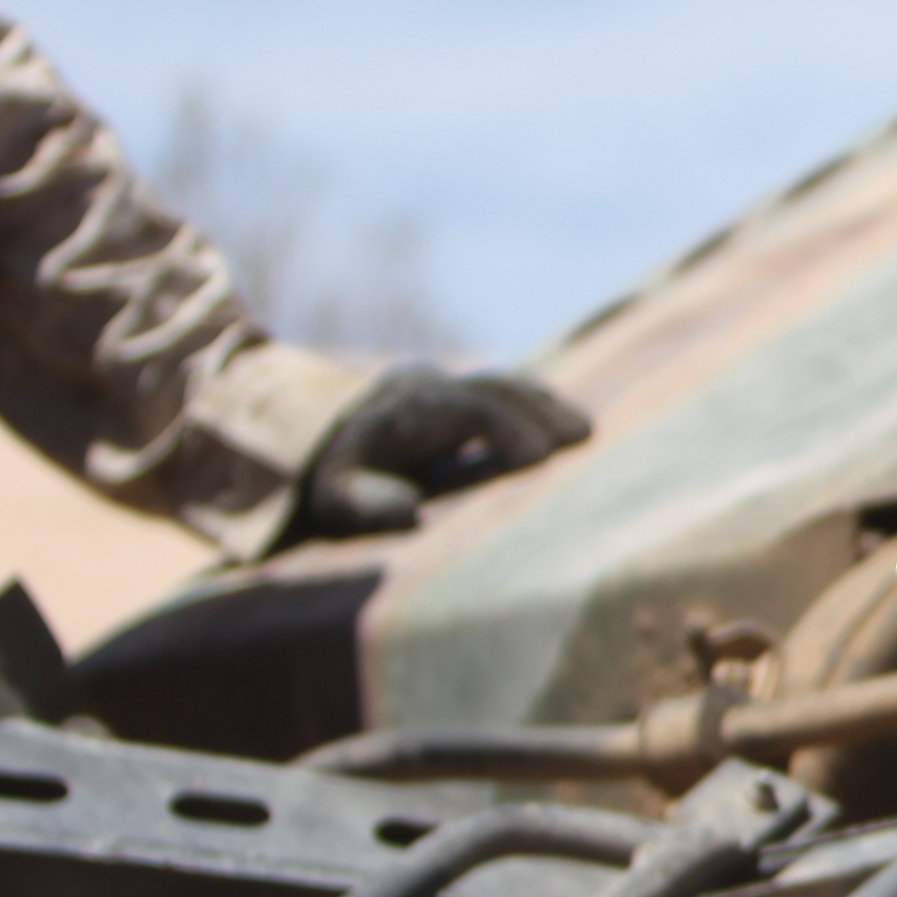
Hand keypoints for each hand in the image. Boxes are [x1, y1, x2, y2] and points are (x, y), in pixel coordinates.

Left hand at [295, 365, 593, 539]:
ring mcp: (441, 385)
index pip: (465, 408)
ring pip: (499, 384)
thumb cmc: (332, 482)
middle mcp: (425, 389)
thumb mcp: (336, 500)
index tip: (540, 458)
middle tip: (582, 436)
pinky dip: (532, 401)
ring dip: (543, 405)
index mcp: (401, 413)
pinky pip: (498, 389)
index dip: (506, 427)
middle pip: (491, 388)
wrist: (314, 437)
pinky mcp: (454, 393)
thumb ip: (370, 504)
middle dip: (537, 411)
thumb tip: (412, 513)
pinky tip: (561, 419)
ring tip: (583, 431)